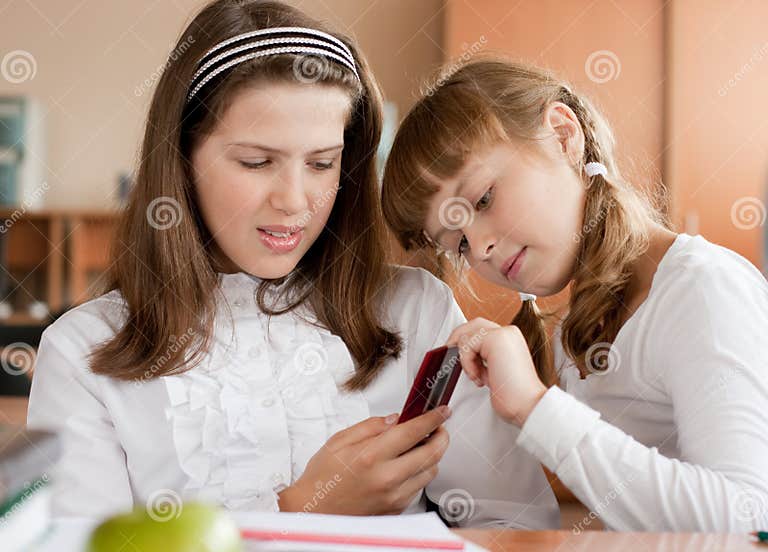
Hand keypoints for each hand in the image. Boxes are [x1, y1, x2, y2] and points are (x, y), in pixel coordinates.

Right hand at [278, 406, 450, 514]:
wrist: (314, 511)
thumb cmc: (322, 478)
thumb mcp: (339, 441)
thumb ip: (370, 426)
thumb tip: (395, 419)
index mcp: (371, 456)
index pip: (413, 432)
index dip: (433, 418)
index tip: (442, 411)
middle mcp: (386, 478)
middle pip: (432, 453)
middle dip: (441, 435)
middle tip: (438, 427)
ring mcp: (394, 496)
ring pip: (430, 471)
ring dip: (432, 455)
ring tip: (420, 446)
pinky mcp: (397, 509)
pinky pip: (419, 486)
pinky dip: (420, 472)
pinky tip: (407, 465)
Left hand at [446, 318, 547, 426]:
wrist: (528, 404)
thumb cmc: (515, 395)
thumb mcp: (494, 372)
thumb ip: (483, 359)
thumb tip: (466, 355)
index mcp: (510, 340)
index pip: (482, 329)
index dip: (467, 342)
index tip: (460, 358)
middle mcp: (508, 333)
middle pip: (474, 324)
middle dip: (459, 340)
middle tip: (452, 357)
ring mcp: (503, 333)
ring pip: (467, 334)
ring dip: (465, 358)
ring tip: (477, 375)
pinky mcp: (496, 338)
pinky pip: (466, 344)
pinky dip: (466, 362)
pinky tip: (478, 376)